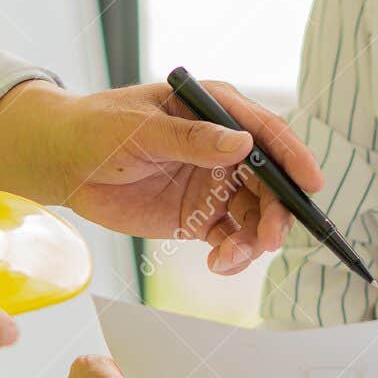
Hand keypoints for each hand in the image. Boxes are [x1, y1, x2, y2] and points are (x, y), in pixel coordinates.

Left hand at [0, 80, 324, 275]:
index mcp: (217, 112)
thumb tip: (242, 144)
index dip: (294, 158)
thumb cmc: (98, 128)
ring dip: (253, 241)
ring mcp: (216, 186)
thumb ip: (191, 138)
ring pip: (254, 217)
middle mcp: (225, 149)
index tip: (312, 184)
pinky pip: (230, 239)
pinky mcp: (200, 218)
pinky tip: (218, 265)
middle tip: (268, 239)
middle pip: (270, 183)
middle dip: (276, 213)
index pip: (267, 133)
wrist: (64, 163)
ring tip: (230, 259)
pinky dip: (232, 255)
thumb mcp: (141, 128)